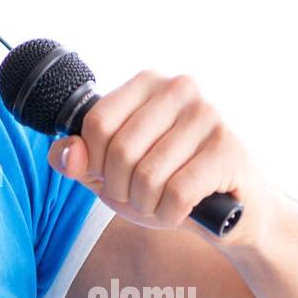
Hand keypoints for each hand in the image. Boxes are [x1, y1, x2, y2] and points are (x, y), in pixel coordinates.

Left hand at [47, 69, 274, 248]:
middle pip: (120, 150)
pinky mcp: (230, 149)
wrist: (231, 212)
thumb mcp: (109, 173)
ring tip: (163, 200)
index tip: (110, 174)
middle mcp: (180, 89)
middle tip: (140, 195)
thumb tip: (66, 152)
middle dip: (121, 188)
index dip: (93, 162)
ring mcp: (209, 116)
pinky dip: (171, 213)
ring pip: (147, 175)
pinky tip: (184, 209)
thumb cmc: (166, 184)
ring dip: (147, 204)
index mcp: (147, 84)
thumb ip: (78, 161)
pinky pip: (177, 193)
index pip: (96, 123)